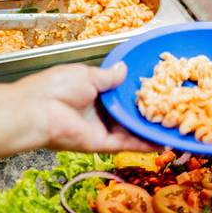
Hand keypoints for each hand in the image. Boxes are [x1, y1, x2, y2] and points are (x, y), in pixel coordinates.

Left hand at [17, 63, 159, 152]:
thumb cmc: (55, 87)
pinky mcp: (101, 143)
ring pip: (131, 130)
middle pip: (127, 112)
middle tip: (171, 108)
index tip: (157, 88)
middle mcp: (98, 111)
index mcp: (91, 90)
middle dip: (147, 111)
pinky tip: (161, 141)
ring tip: (173, 126)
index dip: (137, 91)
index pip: (119, 92)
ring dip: (149, 129)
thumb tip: (124, 69)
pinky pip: (127, 143)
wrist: (38, 111)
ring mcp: (100, 128)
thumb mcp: (86, 74)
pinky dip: (144, 144)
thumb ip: (108, 76)